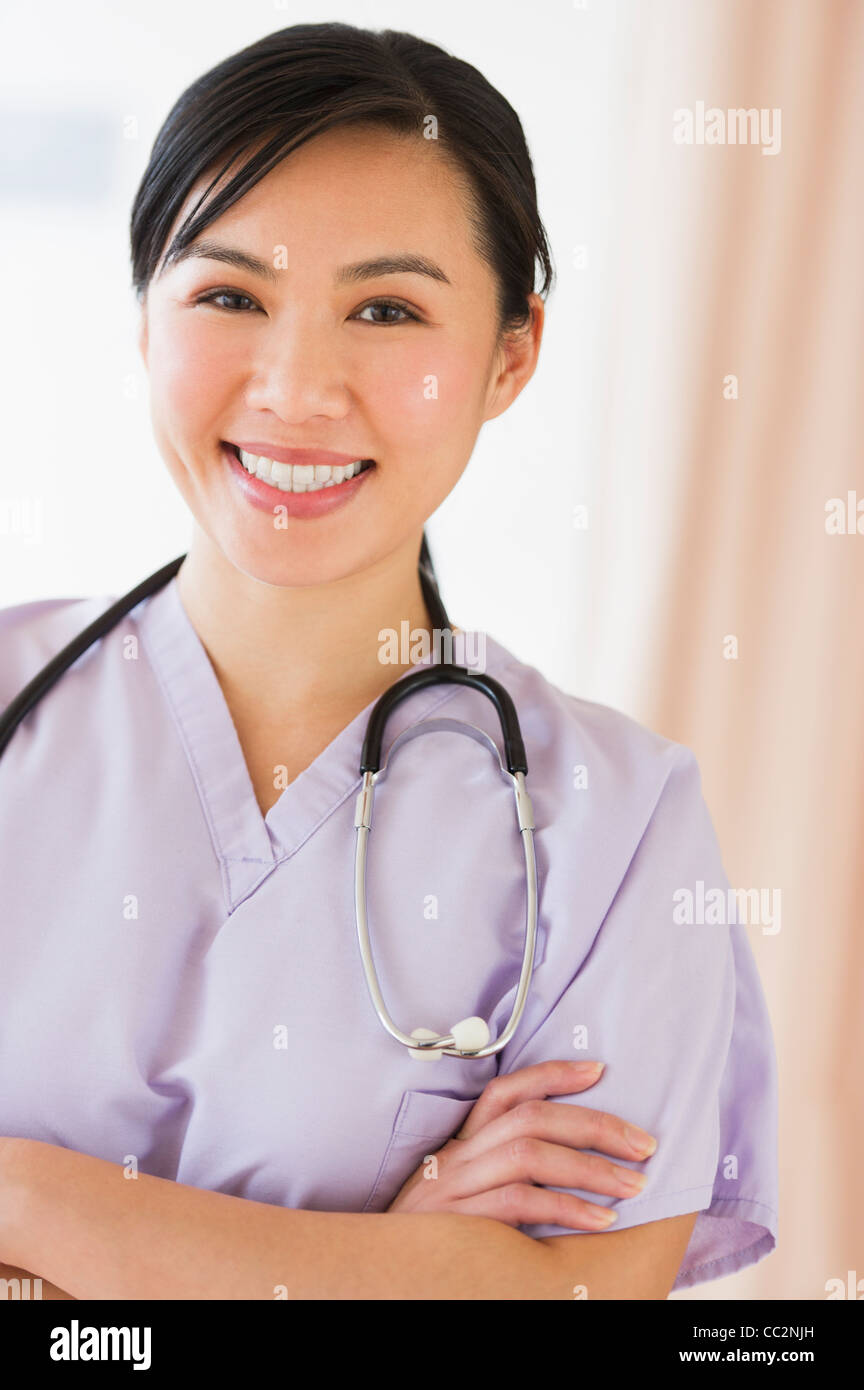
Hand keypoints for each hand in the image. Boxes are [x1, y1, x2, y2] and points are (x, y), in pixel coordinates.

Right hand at [386, 1059, 657, 1229]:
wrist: (384, 1276)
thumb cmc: (434, 1240)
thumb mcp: (462, 1195)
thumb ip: (501, 1172)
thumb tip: (569, 1160)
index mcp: (460, 1145)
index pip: (506, 1091)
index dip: (553, 1074)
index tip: (599, 1069)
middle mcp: (457, 1158)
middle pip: (530, 1118)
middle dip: (595, 1125)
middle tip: (644, 1144)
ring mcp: (455, 1187)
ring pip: (529, 1155)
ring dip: (591, 1167)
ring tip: (635, 1185)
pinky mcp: (458, 1222)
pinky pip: (519, 1203)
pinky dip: (567, 1208)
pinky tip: (602, 1220)